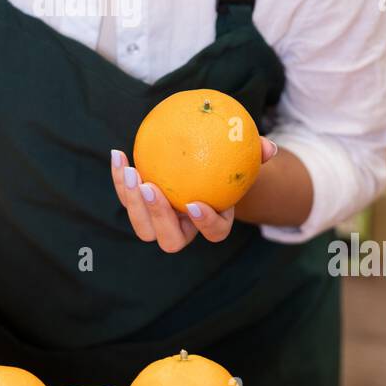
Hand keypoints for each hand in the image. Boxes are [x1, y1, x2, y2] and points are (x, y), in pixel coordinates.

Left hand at [110, 139, 278, 252]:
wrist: (203, 169)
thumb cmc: (227, 165)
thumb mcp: (244, 159)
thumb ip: (256, 154)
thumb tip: (268, 146)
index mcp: (212, 223)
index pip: (214, 233)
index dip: (205, 224)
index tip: (196, 204)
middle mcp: (184, 230)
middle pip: (169, 238)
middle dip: (157, 217)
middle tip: (149, 187)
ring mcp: (159, 222)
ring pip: (142, 225)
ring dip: (131, 200)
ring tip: (130, 170)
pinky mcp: (139, 207)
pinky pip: (127, 197)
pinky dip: (120, 178)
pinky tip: (118, 153)